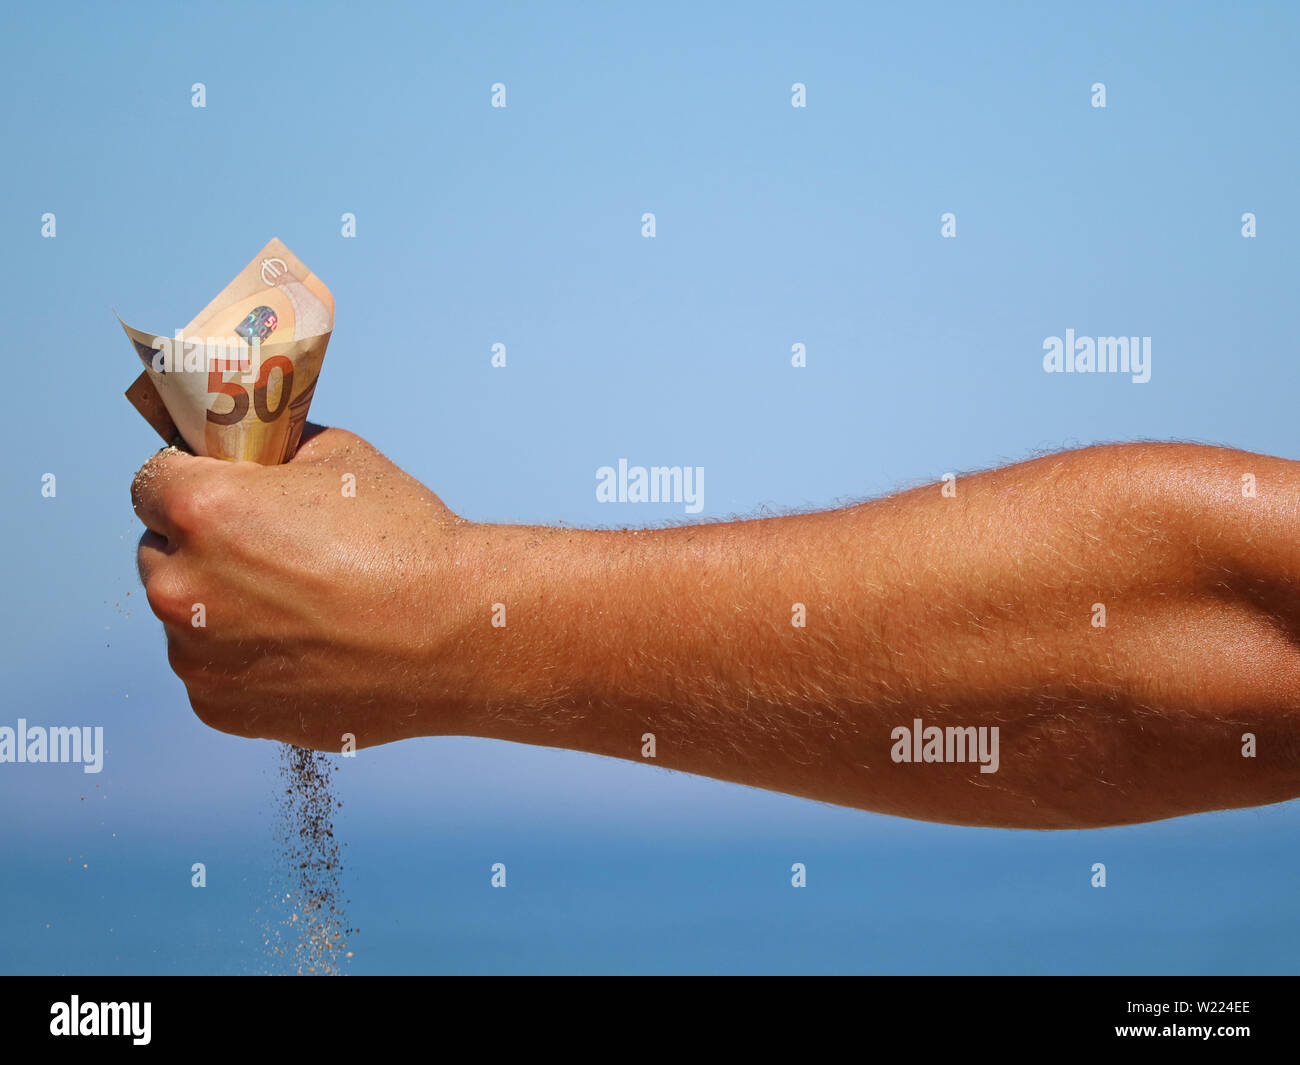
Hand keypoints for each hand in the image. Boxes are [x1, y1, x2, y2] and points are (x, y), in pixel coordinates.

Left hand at [131, 426, 469, 750]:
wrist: (459, 634)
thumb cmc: (407, 540)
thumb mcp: (340, 456)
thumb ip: (276, 454)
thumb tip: (254, 457)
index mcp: (202, 511)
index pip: (151, 482)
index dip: (187, 481)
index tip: (216, 492)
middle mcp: (182, 586)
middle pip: (159, 553)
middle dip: (198, 548)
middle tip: (264, 551)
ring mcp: (197, 657)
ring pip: (187, 619)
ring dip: (220, 608)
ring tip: (300, 608)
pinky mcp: (221, 708)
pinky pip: (214, 671)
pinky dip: (245, 660)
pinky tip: (306, 648)